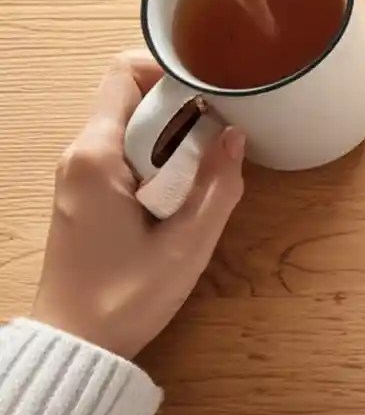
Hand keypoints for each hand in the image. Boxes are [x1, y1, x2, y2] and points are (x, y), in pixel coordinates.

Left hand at [31, 51, 245, 359]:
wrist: (77, 344)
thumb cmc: (127, 297)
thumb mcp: (188, 244)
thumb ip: (218, 186)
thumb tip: (237, 136)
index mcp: (96, 156)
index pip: (123, 74)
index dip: (169, 70)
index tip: (212, 91)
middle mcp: (80, 155)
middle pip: (132, 98)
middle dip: (181, 107)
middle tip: (223, 134)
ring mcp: (78, 175)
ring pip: (132, 128)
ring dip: (174, 136)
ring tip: (211, 165)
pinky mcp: (85, 194)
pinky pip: (126, 154)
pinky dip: (160, 158)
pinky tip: (186, 189)